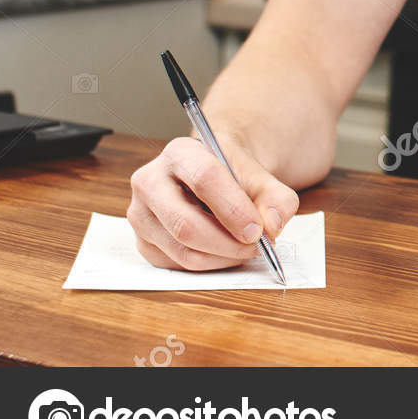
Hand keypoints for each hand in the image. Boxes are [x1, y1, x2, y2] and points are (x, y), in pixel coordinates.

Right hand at [126, 135, 299, 270]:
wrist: (215, 178)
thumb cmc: (234, 176)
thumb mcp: (261, 177)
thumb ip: (276, 198)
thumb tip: (273, 226)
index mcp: (180, 153)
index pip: (204, 178)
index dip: (233, 209)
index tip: (258, 230)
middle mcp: (150, 181)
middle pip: (186, 223)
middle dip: (228, 243)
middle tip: (258, 247)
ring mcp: (141, 215)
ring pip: (182, 250)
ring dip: (223, 258)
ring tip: (247, 250)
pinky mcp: (143, 243)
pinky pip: (177, 265)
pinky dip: (210, 265)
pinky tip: (227, 252)